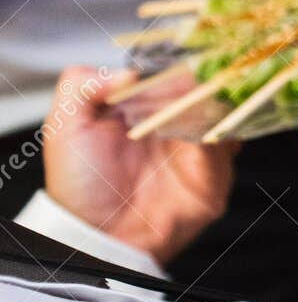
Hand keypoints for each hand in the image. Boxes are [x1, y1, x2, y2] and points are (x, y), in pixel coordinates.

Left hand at [43, 66, 236, 264]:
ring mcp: (198, 153)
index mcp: (144, 109)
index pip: (170, 74)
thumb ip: (83, 84)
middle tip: (188, 84)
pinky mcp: (215, 179)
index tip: (169, 66)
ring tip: (195, 106)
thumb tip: (129, 71)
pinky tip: (199, 134)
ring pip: (224, 115)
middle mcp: (176, 127)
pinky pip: (227, 149)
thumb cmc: (79, 184)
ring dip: (212, 106)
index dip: (173, 66)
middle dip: (200, 84)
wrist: (98, 235)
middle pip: (204, 91)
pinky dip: (218, 135)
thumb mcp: (65, 125)